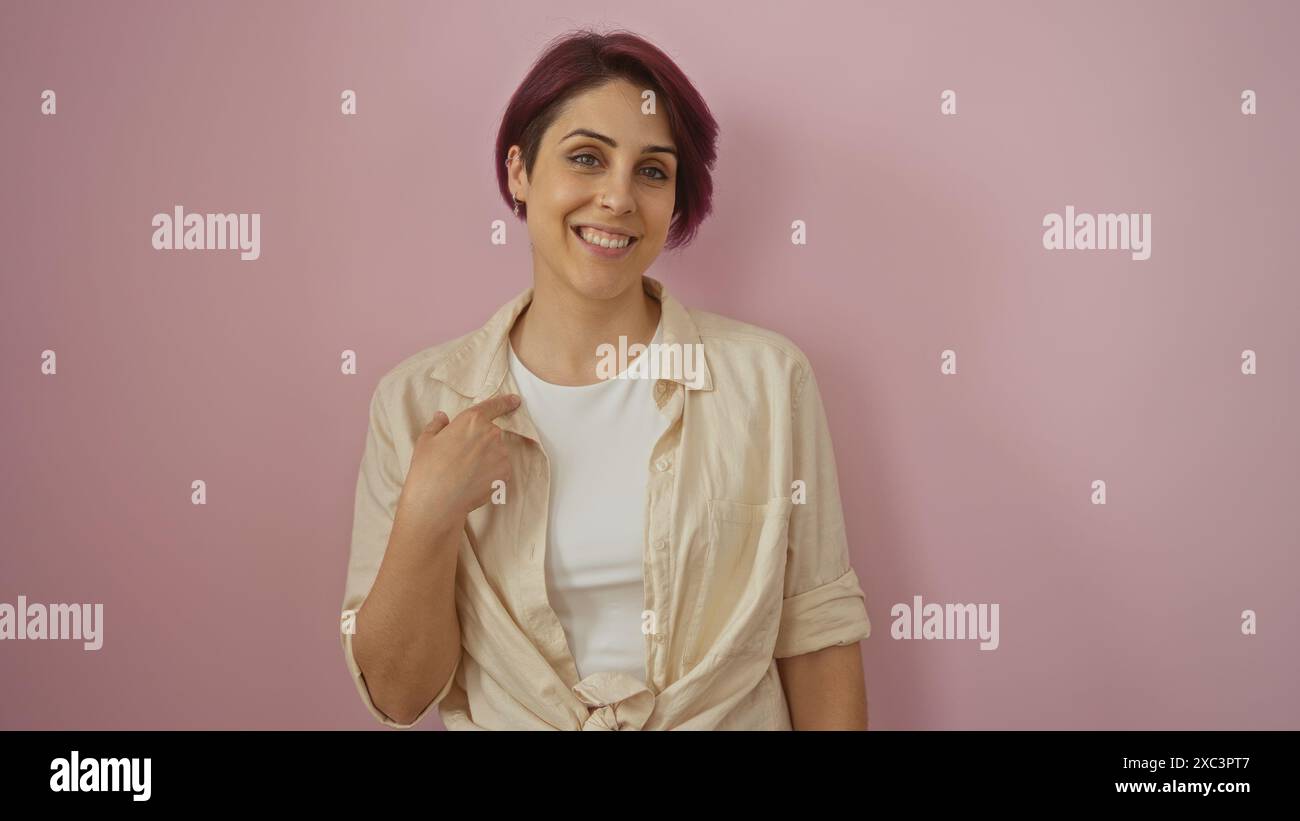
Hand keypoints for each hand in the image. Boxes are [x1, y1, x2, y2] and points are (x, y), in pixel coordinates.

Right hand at [395, 393, 522, 536]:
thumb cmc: (428, 468)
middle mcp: (491, 433)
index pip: (494, 406)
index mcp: (472, 420)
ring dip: (487, 459)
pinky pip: (500, 470)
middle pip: (492, 433)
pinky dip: (491, 474)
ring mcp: (502, 454)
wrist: (437, 501)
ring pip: (497, 453)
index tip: (515, 400)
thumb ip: (437, 425)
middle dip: (482, 443)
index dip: (506, 402)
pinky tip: (474, 482)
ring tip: (466, 473)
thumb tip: (442, 416)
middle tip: (462, 458)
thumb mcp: (426, 441)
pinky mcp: (506, 474)